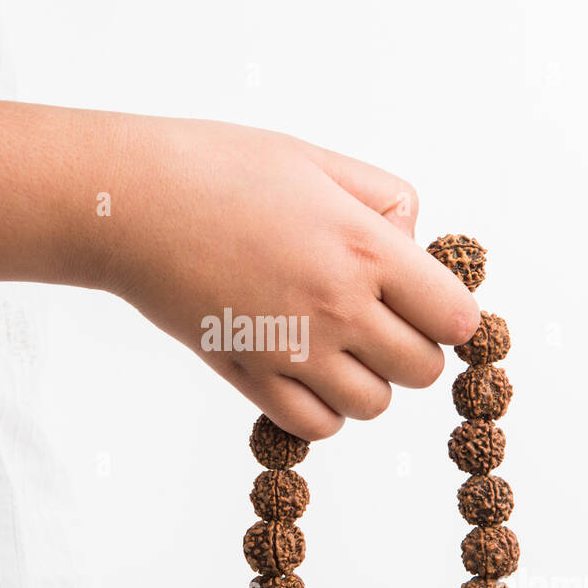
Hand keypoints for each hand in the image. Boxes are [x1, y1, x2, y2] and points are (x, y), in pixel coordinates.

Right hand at [90, 117, 479, 440]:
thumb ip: (384, 201)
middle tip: (381, 320)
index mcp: (365, 247)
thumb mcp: (318, 161)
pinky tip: (307, 372)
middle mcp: (338, 307)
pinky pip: (317, 425)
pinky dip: (324, 409)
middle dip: (413, 348)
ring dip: (369, 381)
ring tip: (339, 346)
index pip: (456, 317)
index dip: (451, 313)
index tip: (431, 302)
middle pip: (422, 369)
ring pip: (374, 405)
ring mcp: (293, 350)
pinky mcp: (250, 377)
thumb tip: (416, 245)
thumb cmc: (221, 169)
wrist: (132, 203)